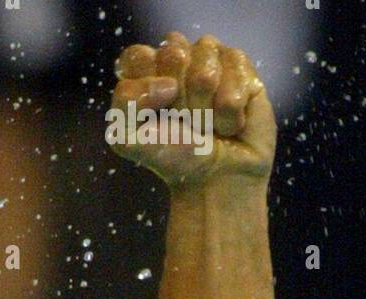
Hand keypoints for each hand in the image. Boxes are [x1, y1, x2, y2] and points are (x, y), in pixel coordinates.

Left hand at [107, 33, 275, 187]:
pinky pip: (234, 80)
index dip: (145, 90)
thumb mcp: (128, 139)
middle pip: (173, 57)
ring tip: (207, 123)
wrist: (216, 177)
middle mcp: (178, 54)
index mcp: (145, 69)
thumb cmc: (173, 156)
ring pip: (204, 72)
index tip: (153, 115)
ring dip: (205, 110)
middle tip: (184, 121)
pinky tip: (229, 121)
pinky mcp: (240, 64)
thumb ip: (125, 104)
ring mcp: (210, 55)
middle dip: (179, 103)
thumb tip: (170, 85)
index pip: (135, 57)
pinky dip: (229, 112)